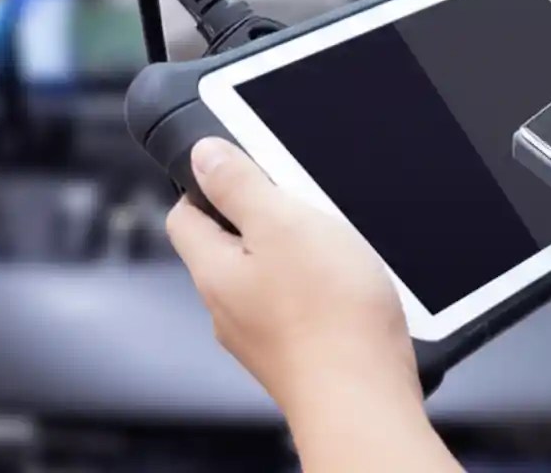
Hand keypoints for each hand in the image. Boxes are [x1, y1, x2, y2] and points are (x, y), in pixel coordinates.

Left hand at [166, 137, 417, 410]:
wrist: (365, 393)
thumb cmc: (329, 317)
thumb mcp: (283, 222)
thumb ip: (239, 185)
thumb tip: (203, 155)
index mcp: (213, 270)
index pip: (185, 214)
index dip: (209, 184)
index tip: (243, 170)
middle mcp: (228, 308)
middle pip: (228, 246)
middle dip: (262, 219)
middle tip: (302, 206)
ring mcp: (262, 336)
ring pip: (266, 277)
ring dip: (295, 255)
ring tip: (332, 246)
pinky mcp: (297, 354)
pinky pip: (297, 307)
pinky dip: (317, 290)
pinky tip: (347, 287)